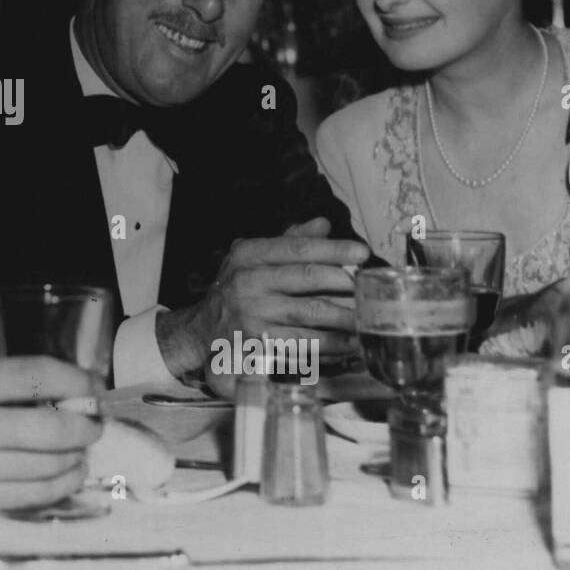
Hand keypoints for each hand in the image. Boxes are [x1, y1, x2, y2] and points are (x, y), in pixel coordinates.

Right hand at [0, 357, 103, 522]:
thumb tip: (37, 384)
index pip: (34, 375)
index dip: (73, 378)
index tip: (89, 383)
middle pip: (51, 426)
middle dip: (85, 423)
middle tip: (94, 418)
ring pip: (46, 465)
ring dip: (76, 455)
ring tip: (83, 446)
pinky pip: (28, 496)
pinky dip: (57, 484)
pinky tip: (67, 474)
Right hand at [156, 217, 369, 389]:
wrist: (200, 330)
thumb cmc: (234, 290)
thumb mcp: (252, 258)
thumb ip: (288, 241)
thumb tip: (323, 224)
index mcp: (249, 255)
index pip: (297, 248)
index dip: (333, 249)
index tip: (362, 252)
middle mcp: (248, 282)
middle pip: (307, 278)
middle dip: (344, 283)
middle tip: (368, 288)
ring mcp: (252, 315)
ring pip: (309, 315)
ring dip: (343, 318)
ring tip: (366, 318)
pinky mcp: (257, 344)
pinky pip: (301, 344)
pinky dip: (328, 345)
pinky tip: (347, 344)